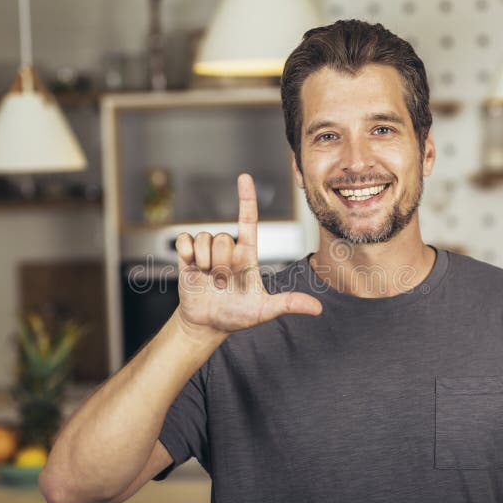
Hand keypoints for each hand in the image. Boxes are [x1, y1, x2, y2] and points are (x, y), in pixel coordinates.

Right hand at [174, 173, 321, 335]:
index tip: (244, 177)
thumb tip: (318, 308)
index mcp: (247, 254)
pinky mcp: (188, 256)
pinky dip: (186, 251)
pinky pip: (184, 240)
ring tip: (208, 279)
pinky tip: (191, 265)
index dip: (247, 198)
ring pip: (204, 238)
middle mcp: (227, 249)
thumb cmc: (237, 315)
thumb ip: (288, 304)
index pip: (248, 220)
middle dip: (220, 262)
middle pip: (223, 236)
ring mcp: (207, 252)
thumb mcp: (264, 310)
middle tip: (222, 282)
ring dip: (204, 262)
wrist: (207, 324)